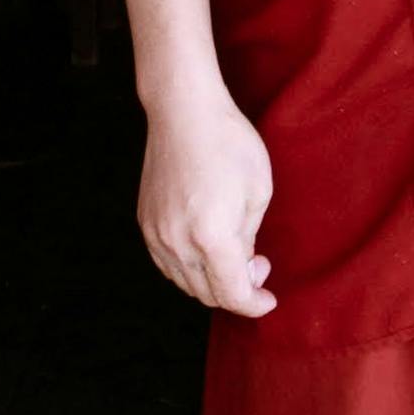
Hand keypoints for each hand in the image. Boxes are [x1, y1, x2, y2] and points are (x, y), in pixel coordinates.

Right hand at [137, 78, 275, 317]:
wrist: (183, 110)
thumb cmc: (229, 143)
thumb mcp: (258, 192)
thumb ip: (249, 239)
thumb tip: (242, 266)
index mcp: (212, 236)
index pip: (232, 294)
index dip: (254, 304)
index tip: (269, 299)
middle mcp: (178, 241)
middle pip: (208, 294)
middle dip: (237, 290)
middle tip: (258, 264)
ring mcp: (156, 234)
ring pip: (185, 283)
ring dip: (212, 281)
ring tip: (234, 253)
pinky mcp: (145, 223)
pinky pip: (167, 264)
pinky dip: (190, 269)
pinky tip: (207, 247)